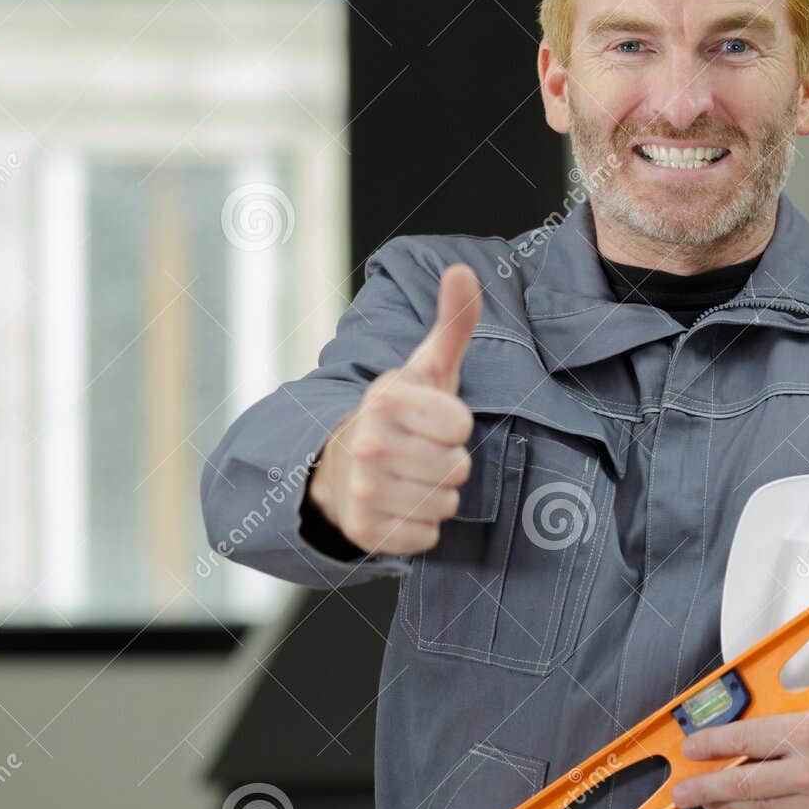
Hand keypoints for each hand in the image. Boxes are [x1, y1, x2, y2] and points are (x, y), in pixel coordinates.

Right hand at [306, 262, 481, 554]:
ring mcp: (361, 489)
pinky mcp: (363, 530)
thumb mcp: (428, 368)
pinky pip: (426, 537)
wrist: (343, 465)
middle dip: (448, 463)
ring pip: (444, 504)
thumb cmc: (402, 414)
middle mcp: (367, 442)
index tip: (432, 420)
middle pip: (457, 469)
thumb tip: (464, 270)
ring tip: (412, 477)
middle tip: (422, 452)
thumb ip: (452, 323)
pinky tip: (400, 506)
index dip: (454, 426)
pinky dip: (421, 527)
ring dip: (437, 495)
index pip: (460, 425)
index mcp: (385, 398)